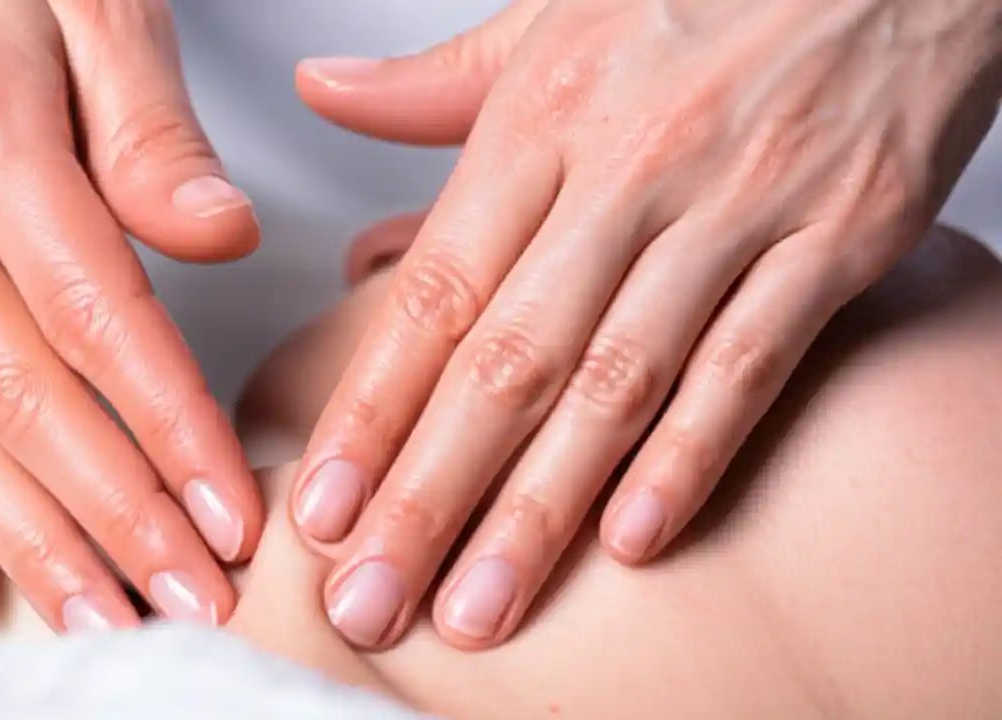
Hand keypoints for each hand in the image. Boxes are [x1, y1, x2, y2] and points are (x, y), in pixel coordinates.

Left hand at [291, 0, 1000, 648]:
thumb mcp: (551, 19)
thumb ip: (434, 84)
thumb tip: (326, 93)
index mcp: (543, 120)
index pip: (434, 293)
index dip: (371, 412)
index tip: (324, 509)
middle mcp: (628, 171)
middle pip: (507, 362)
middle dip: (429, 495)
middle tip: (373, 597)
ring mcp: (734, 209)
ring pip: (616, 382)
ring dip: (540, 509)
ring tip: (479, 601)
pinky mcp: (834, 239)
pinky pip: (749, 363)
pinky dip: (690, 457)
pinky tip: (631, 541)